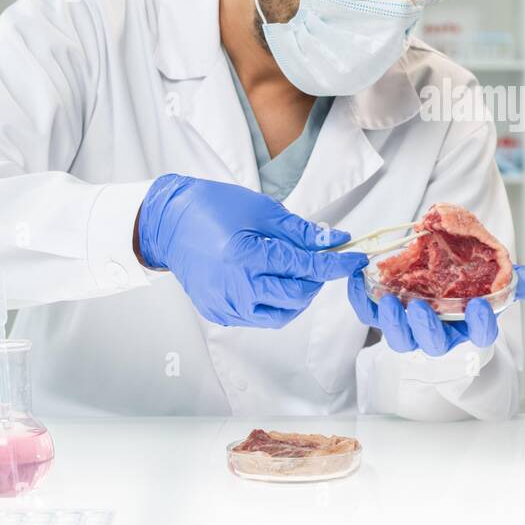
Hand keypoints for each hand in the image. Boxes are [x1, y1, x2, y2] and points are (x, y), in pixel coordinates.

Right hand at [137, 173, 365, 327]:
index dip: (335, 264)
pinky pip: (260, 316)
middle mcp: (235, 289)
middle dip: (317, 280)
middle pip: (297, 296)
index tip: (355, 257)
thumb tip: (334, 240)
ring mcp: (225, 305)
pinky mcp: (219, 313)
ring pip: (282, 313)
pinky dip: (276, 302)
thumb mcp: (262, 210)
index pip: (305, 268)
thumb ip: (301, 232)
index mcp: (246, 258)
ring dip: (299, 295)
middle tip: (323, 260)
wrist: (169, 223)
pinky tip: (273, 280)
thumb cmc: (213, 208)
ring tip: (297, 271)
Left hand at [347, 264, 524, 356]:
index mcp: (470, 329)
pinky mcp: (385, 319)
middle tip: (419, 310)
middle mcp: (441, 335)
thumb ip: (515, 281)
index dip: (480, 325)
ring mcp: (411, 330)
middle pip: (433, 343)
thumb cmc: (469, 291)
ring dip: (391, 322)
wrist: (440, 292)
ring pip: (400, 338)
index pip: (480, 335)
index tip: (479, 308)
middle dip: (426, 329)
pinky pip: (370, 316)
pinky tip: (357, 279)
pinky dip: (361, 300)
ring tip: (387, 301)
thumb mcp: (494, 283)